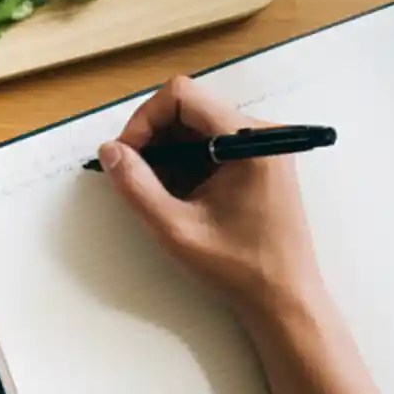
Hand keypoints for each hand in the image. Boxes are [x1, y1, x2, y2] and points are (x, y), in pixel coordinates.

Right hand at [97, 77, 326, 325]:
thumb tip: (108, 150)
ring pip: (195, 125)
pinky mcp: (258, 162)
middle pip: (188, 107)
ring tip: (157, 192)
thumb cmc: (237, 268)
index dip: (144, 119)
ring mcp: (261, 146)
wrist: (285, 299)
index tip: (127, 155)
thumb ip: (136, 186)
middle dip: (152, 137)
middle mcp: (260, 133)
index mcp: (248, 141)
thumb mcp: (175, 230)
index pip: (182, 95)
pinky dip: (184, 162)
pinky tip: (179, 196)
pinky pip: (209, 143)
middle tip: (134, 176)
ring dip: (166, 151)